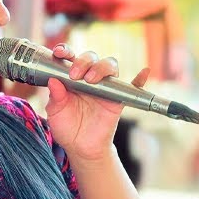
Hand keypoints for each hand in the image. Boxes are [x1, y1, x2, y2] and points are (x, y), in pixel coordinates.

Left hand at [43, 44, 150, 161]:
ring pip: (109, 66)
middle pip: (91, 58)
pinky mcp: (118, 98)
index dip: (66, 51)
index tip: (60, 53)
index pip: (70, 57)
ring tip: (91, 80)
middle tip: (75, 76)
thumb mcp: (55, 113)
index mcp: (71, 77)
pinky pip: (133, 87)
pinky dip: (140, 79)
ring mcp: (105, 87)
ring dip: (101, 67)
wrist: (81, 147)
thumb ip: (55, 97)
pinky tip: (144, 72)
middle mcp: (88, 78)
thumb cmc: (67, 128)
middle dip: (83, 61)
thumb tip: (53, 80)